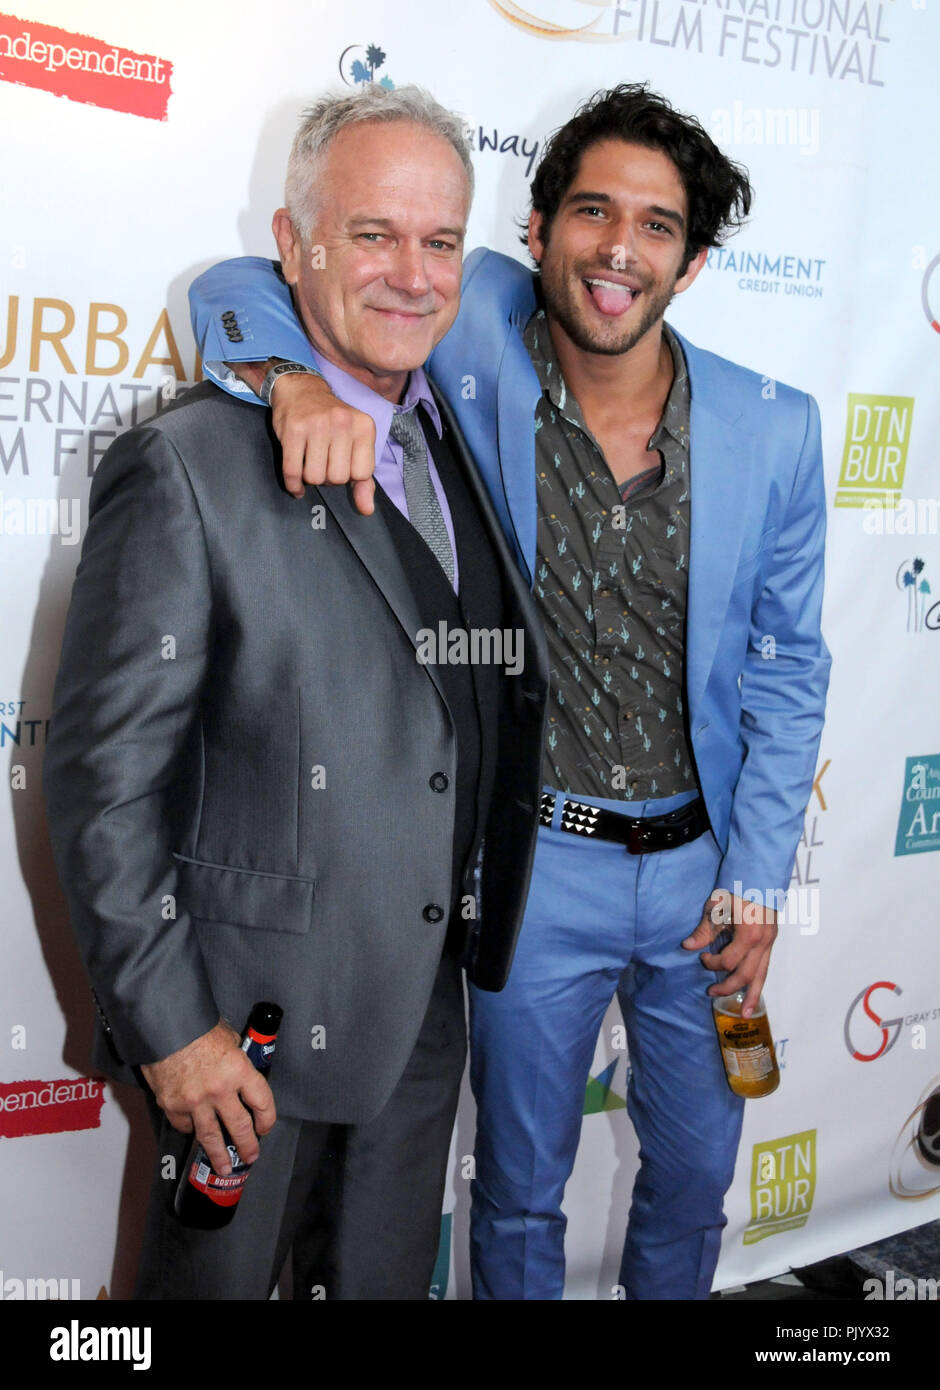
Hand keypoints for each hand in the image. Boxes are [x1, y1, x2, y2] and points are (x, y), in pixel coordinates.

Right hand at [141, 1019, 275, 1173]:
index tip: (265, 1127)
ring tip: (224, 1167)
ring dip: (219, 1155)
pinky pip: (184, 1125)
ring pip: (211, 1137)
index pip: (262, 1102)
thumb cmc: (197, 1026)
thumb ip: (236, 1058)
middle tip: (250, 1156)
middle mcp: (220, 1090)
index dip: (267, 1119)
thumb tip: (240, 1071)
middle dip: (248, 1146)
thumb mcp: (228, 1036)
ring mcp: (195, 1101)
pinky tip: (193, 1133)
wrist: (162, 1025)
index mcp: (239, 1070)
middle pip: (240, 1127)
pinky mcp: (172, 1105)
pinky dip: (189, 1129)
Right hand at [271, 372, 375, 512]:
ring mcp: (317, 425)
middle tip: (323, 464)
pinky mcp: (293, 430)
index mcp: (364, 427)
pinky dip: (293, 484)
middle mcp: (343, 423)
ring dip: (310, 478)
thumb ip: (364, 479)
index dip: (350, 476)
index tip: (341, 465)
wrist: (300, 390)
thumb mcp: (355, 443)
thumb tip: (366, 510)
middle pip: (337, 478)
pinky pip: (292, 471)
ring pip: (315, 477)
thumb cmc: (331, 422)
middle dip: (328, 478)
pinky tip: (296, 484)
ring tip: (310, 465)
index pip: (362, 474)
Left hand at [681, 888, 777, 1017]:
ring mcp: (770, 942)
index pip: (728, 961)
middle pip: (746, 975)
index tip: (702, 956)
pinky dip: (759, 981)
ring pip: (762, 975)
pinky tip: (753, 992)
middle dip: (728, 987)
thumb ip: (704, 930)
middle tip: (711, 992)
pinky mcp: (772, 941)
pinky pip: (766, 966)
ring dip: (752, 995)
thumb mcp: (717, 908)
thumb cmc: (735, 889)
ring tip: (745, 1013)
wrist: (757, 876)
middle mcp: (762, 942)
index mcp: (748, 935)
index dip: (712, 963)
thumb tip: (688, 946)